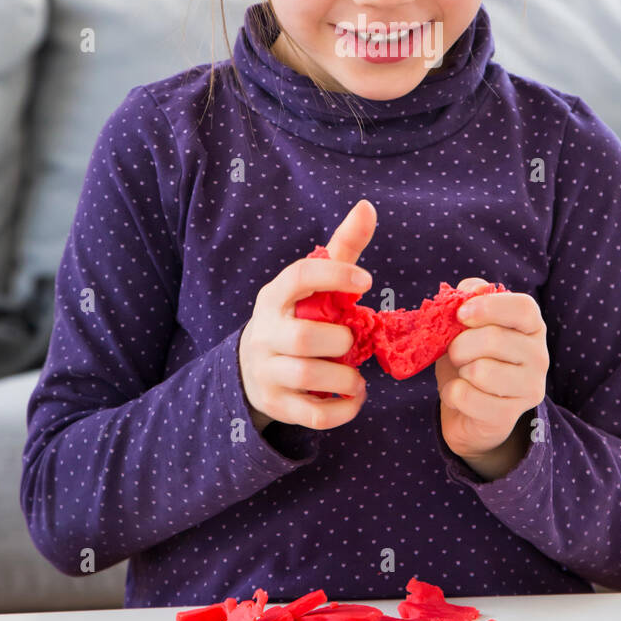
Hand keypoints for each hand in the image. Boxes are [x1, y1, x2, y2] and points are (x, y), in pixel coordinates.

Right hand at [238, 199, 376, 431]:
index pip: (299, 276)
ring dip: (346, 379)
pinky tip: (353, 398)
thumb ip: (342, 248)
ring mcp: (267, 371)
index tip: (367, 282)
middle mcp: (265, 332)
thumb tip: (368, 206)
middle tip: (353, 342)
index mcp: (275, 296)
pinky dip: (343, 411)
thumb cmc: (297, 315)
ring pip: (308, 376)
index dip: (335, 276)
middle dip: (341, 341)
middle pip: (306, 336)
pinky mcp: (276, 404)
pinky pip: (313, 415)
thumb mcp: (312, 284)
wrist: (253, 365)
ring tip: (357, 377)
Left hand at [435, 277, 548, 462]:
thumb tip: (474, 288)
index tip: (461, 314)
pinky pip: (466, 396)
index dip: (488, 307)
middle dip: (460, 345)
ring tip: (464, 373)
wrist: (469, 408)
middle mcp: (539, 356)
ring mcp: (529, 388)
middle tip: (454, 351)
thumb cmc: (470, 356)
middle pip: (495, 339)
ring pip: (480, 371)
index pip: (523, 308)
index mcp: (532, 327)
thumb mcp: (466, 323)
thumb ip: (470, 298)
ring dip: (459, 370)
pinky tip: (461, 395)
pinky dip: (452, 394)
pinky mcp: (509, 415)